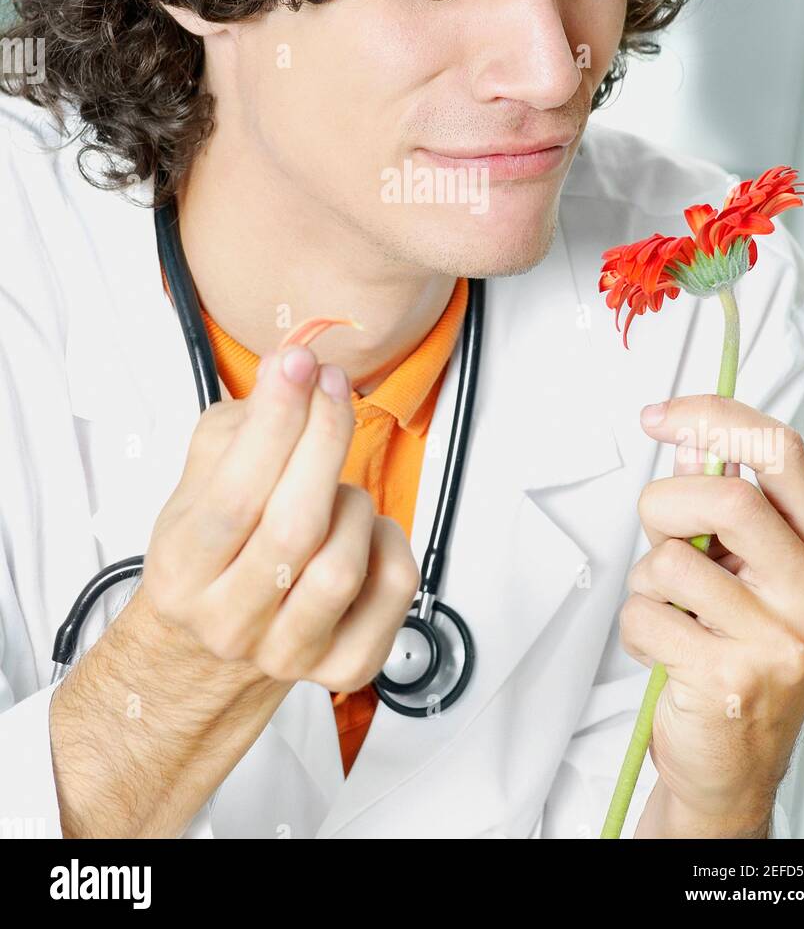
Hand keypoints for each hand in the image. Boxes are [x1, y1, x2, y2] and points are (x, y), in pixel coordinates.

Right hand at [141, 345, 420, 692]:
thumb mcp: (205, 478)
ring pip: (344, 563)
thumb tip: (290, 368)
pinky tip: (362, 532)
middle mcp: (229, 620)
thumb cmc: (221, 544)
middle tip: (331, 388)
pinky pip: (394, 587)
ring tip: (334, 489)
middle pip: (296, 526)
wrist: (222, 635)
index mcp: (183, 570)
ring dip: (352, 500)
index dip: (275, 420)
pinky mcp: (344, 666)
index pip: (236, 492)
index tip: (298, 364)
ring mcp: (287, 652)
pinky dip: (389, 540)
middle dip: (324, 438)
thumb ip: (244, 423)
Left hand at [622, 394, 803, 836]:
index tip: (663, 416)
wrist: (733, 765)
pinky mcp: (731, 679)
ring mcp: (781, 643)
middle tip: (661, 533)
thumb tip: (689, 442)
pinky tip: (666, 651)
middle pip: (728, 497)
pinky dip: (637, 627)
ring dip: (647, 581)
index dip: (713, 418)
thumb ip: (720, 506)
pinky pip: (647, 615)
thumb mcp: (742, 571)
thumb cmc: (737, 657)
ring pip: (673, 560)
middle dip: (666, 504)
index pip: (781, 452)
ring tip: (674, 613)